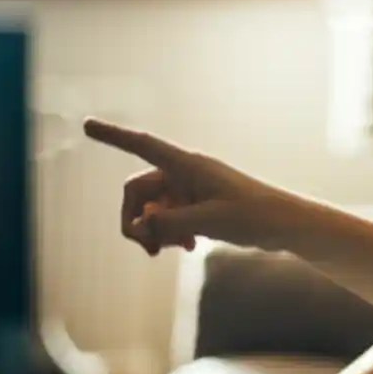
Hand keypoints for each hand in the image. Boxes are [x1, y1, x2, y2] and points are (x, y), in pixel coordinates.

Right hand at [83, 118, 295, 254]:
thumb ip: (170, 223)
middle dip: (137, 219)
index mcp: (188, 165)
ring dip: (155, 230)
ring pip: (153, 208)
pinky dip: (170, 233)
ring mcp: (191, 190)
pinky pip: (169, 218)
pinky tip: (187, 248)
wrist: (286, 226)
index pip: (142, 146)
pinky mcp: (199, 206)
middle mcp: (186, 173)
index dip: (113, 136)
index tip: (86, 125)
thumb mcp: (208, 221)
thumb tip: (142, 226)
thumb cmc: (254, 215)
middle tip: (149, 248)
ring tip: (175, 249)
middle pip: (139, 191)